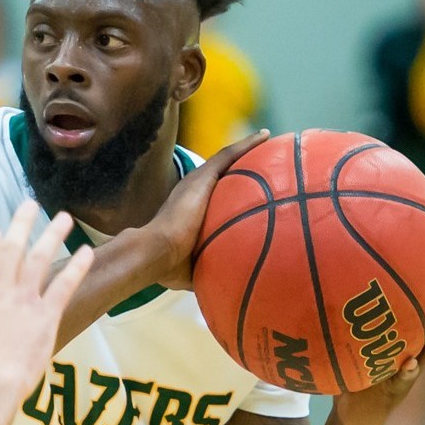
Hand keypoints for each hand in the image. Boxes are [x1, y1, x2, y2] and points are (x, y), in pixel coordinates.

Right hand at [0, 201, 93, 387]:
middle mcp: (0, 294)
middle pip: (11, 252)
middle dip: (21, 226)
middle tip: (30, 205)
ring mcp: (24, 302)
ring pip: (39, 260)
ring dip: (51, 236)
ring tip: (64, 218)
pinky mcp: (46, 316)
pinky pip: (64, 286)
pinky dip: (76, 268)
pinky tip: (86, 252)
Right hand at [144, 129, 270, 288]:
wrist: (156, 252)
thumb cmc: (170, 265)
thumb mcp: (194, 268)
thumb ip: (210, 270)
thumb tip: (226, 290)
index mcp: (188, 212)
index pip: (213, 199)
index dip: (229, 194)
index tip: (246, 192)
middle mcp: (191, 191)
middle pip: (221, 173)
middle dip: (241, 166)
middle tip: (263, 162)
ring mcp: (196, 183)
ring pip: (226, 159)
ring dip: (246, 149)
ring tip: (268, 139)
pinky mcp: (202, 177)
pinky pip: (229, 155)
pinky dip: (247, 144)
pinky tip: (265, 135)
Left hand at [331, 259, 424, 424]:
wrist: (356, 417)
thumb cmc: (357, 374)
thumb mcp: (357, 343)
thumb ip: (353, 321)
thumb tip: (336, 282)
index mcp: (410, 339)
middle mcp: (417, 352)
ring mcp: (410, 372)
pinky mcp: (394, 392)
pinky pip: (402, 381)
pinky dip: (408, 372)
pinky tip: (411, 363)